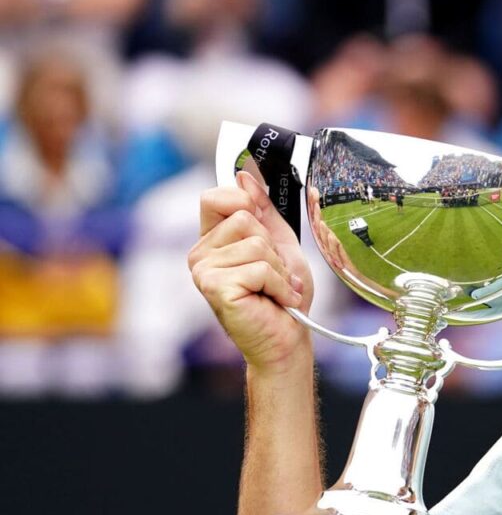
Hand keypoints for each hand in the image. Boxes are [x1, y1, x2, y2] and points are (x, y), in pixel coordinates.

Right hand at [188, 170, 314, 373]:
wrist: (287, 339)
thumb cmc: (284, 297)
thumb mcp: (281, 245)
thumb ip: (263, 211)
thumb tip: (244, 175)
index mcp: (213, 239)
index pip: (216, 197)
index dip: (244, 203)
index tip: (263, 228)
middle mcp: (200, 253)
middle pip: (244, 218)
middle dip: (273, 247)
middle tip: (275, 276)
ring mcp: (203, 270)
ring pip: (256, 243)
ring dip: (279, 270)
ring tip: (276, 290)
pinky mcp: (214, 286)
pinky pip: (260, 268)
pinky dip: (279, 285)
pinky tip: (275, 301)